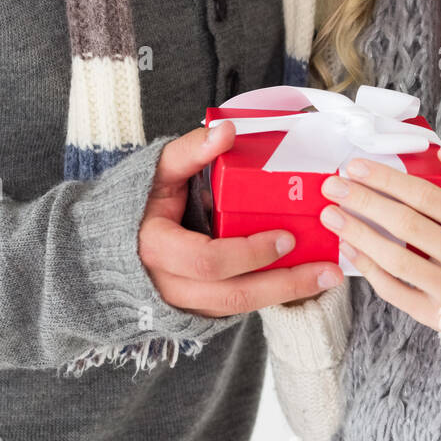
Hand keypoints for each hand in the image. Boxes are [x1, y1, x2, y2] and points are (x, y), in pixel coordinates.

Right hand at [139, 120, 344, 316]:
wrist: (114, 242)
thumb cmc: (140, 202)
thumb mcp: (160, 171)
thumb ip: (191, 151)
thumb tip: (226, 131)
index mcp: (157, 248)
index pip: (209, 260)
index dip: (249, 252)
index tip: (286, 236)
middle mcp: (168, 284)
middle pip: (233, 296)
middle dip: (284, 284)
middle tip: (326, 269)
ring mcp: (182, 303)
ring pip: (238, 308)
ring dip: (285, 293)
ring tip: (326, 276)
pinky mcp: (196, 309)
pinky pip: (236, 307)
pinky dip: (269, 294)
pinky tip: (301, 280)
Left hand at [318, 145, 440, 345]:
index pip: (427, 196)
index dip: (386, 179)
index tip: (354, 166)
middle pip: (407, 225)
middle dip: (364, 202)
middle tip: (333, 187)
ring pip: (396, 259)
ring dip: (357, 234)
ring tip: (331, 215)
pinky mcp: (434, 316)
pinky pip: (392, 289)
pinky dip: (366, 266)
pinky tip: (347, 246)